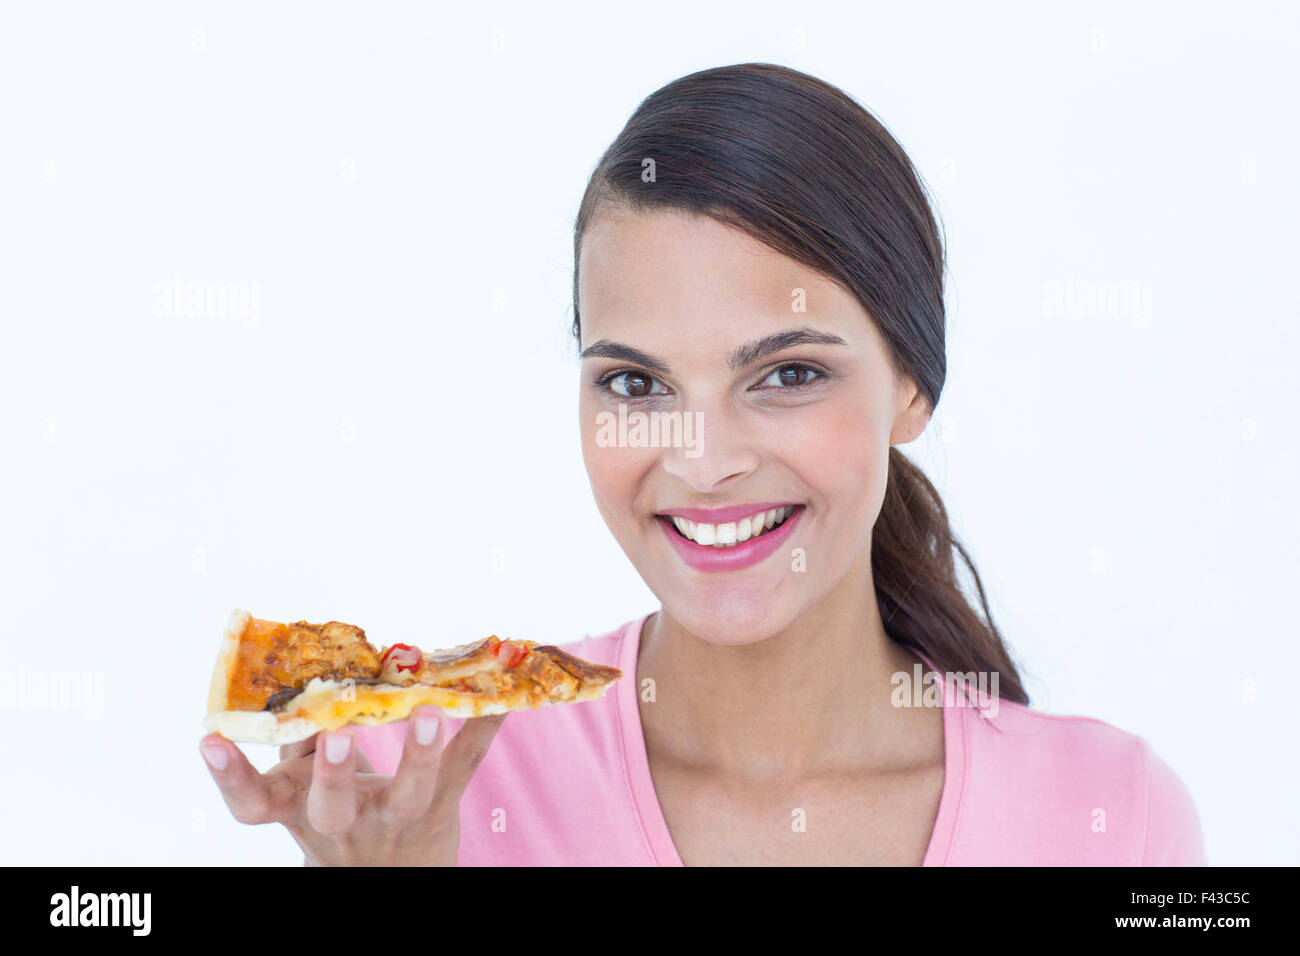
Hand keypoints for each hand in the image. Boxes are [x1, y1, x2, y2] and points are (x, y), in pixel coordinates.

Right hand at [199, 707, 506, 864]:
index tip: (209, 737)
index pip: (253, 803)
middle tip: (335, 733)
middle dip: (331, 770)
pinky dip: (483, 728)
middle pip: (333, 804)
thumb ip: (298, 745)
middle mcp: (345, 822)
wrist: (391, 882)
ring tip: (431, 711)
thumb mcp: (306, 792)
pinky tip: (502, 697)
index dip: (229, 774)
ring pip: (409, 793)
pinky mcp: (441, 809)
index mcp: (299, 811)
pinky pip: (465, 766)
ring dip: (419, 751)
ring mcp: (395, 819)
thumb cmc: (341, 817)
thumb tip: (295, 683)